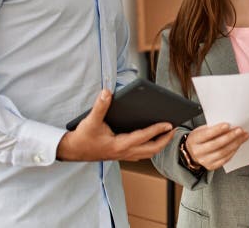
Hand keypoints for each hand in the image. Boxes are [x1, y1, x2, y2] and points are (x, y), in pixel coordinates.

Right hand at [56, 89, 173, 161]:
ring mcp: (124, 155)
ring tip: (168, 133)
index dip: (158, 130)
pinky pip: (141, 153)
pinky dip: (150, 147)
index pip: (144, 137)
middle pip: (152, 149)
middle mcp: (125, 152)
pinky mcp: (122, 155)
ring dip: (159, 144)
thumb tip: (107, 92)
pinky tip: (152, 138)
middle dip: (165, 139)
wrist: (73, 151)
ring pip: (148, 153)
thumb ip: (100, 106)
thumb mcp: (90, 121)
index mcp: (120, 144)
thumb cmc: (83, 137)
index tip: (169, 123)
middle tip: (175, 128)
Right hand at [185, 123, 248, 170]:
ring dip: (235, 144)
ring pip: (223, 152)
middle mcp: (198, 152)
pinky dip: (233, 151)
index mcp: (194, 140)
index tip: (228, 125)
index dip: (217, 130)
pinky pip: (225, 159)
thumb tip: (229, 125)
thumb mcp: (201, 130)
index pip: (206, 135)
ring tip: (243, 136)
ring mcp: (205, 161)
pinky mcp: (211, 166)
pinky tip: (238, 144)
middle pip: (217, 144)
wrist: (192, 152)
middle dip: (230, 136)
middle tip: (240, 130)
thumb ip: (212, 128)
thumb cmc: (199, 138)